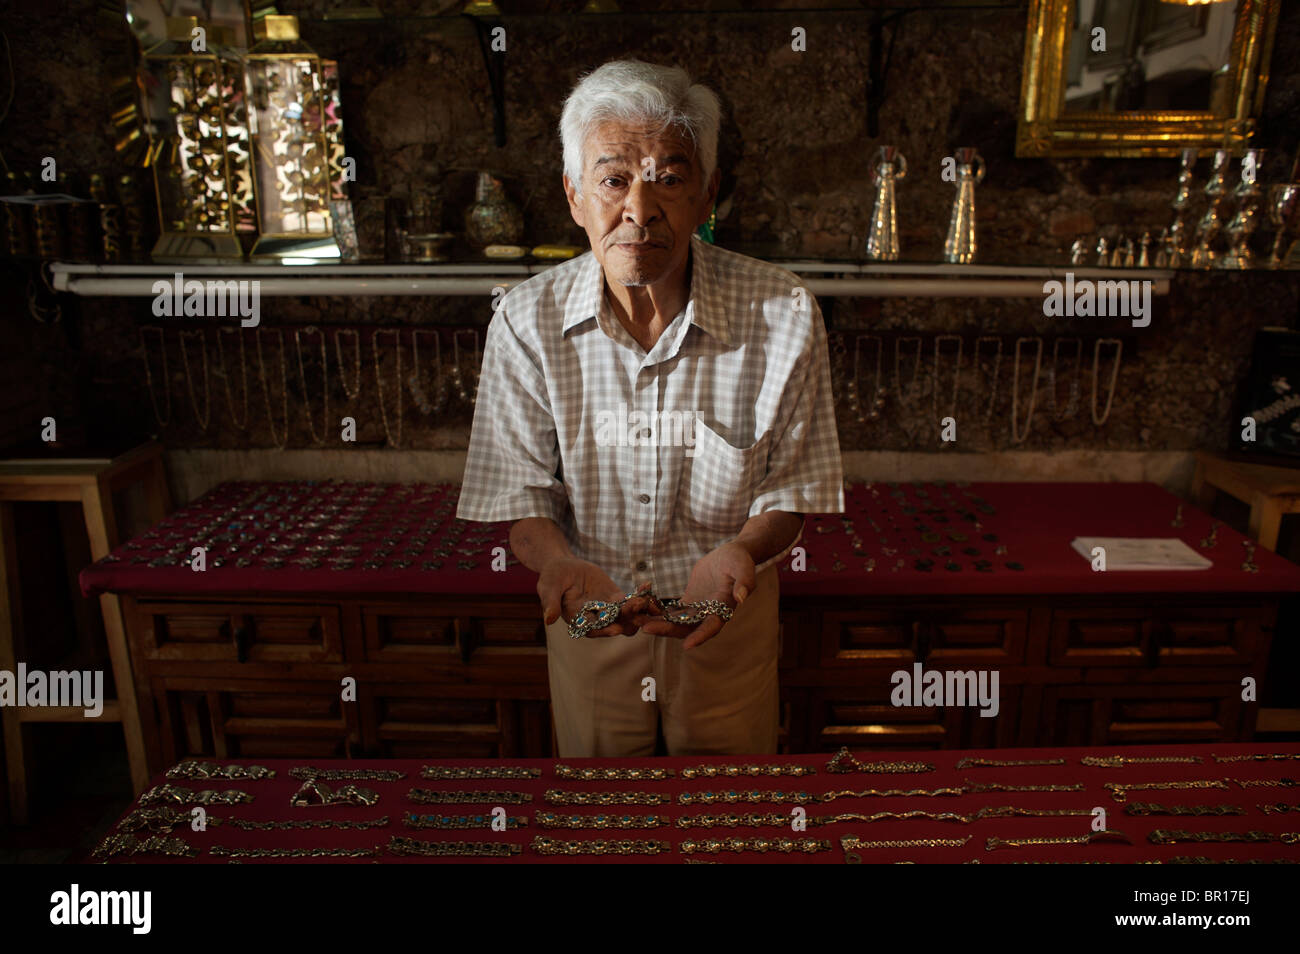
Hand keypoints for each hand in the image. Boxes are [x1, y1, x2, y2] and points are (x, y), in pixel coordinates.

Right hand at [538, 557, 648, 637]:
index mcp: (577, 619)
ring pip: (625, 615)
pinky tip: (647, 586)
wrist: (564, 567)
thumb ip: (551, 602)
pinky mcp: (615, 599)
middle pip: (612, 624)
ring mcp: (606, 609)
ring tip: (645, 601)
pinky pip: (629, 600)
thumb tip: (548, 619)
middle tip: (637, 614)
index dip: (604, 630)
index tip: (616, 629)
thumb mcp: (548, 587)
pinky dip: (638, 595)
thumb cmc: (553, 577)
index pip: (592, 629)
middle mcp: (593, 618)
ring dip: (636, 611)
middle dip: (625, 620)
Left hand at [630, 542, 754, 649]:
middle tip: (645, 628)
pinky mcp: (689, 602)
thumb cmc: (739, 560)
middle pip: (687, 628)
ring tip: (636, 620)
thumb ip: (744, 582)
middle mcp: (709, 614)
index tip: (687, 645)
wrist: (731, 555)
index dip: (700, 636)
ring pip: (676, 622)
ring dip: (657, 623)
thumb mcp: (744, 567)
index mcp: (724, 609)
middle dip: (666, 630)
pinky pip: (672, 611)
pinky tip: (641, 609)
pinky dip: (658, 612)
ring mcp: (698, 609)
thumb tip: (741, 598)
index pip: (712, 626)